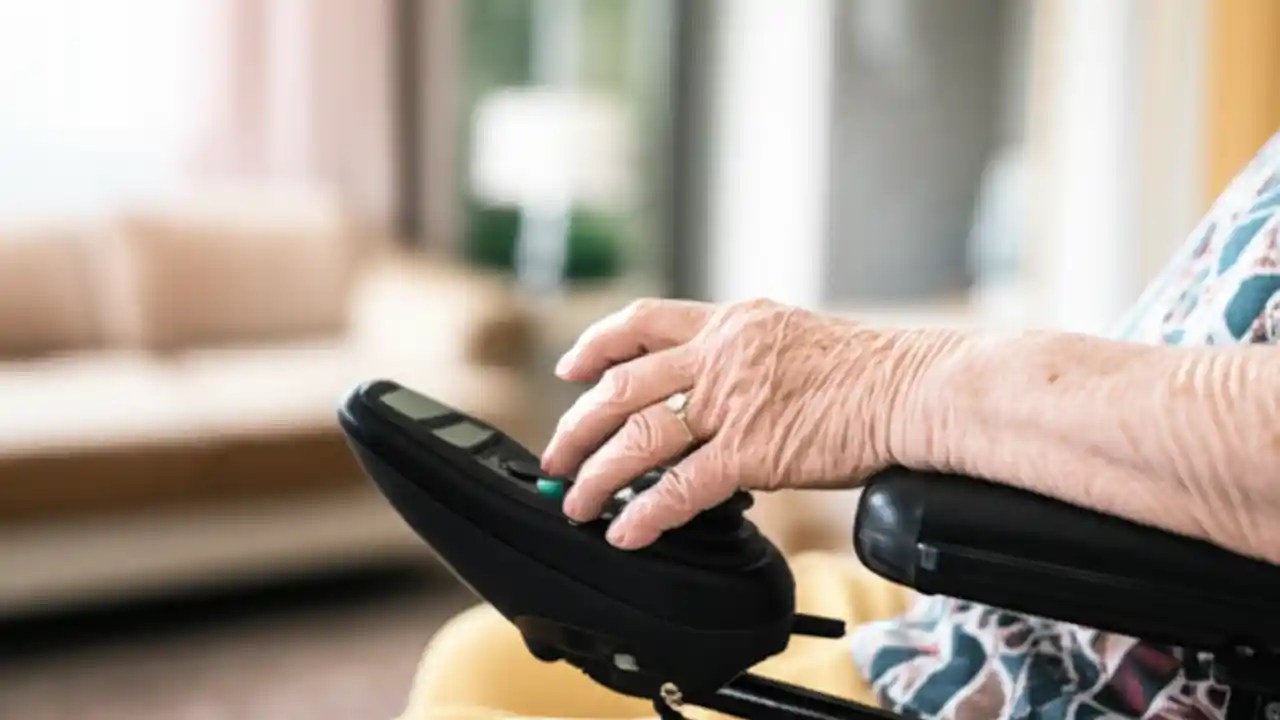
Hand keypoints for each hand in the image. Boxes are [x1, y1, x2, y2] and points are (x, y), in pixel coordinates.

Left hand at [540, 297, 953, 549]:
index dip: (598, 344)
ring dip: (599, 473)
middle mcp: (719, 356)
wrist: (911, 389)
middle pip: (622, 386)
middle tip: (556, 457)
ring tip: (576, 501)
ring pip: (640, 437)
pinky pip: (683, 487)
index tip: (571, 368)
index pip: (644, 322)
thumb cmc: (866, 370)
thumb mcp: (790, 338)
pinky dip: (648, 513)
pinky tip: (628, 532)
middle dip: (578, 424)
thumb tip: (711, 383)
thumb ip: (742, 355)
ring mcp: (732, 403)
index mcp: (729, 325)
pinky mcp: (752, 450)